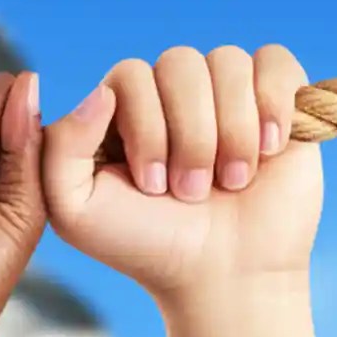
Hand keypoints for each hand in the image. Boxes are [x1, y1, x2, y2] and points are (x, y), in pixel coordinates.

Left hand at [44, 45, 317, 298]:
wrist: (220, 275)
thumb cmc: (142, 244)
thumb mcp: (74, 209)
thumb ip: (60, 148)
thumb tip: (102, 93)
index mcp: (117, 110)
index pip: (130, 75)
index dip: (146, 127)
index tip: (151, 186)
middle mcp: (168, 94)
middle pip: (180, 63)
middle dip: (189, 136)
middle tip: (189, 191)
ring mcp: (222, 94)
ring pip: (228, 62)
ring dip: (232, 131)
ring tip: (230, 181)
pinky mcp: (275, 100)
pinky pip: (275, 60)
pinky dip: (274, 103)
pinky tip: (268, 150)